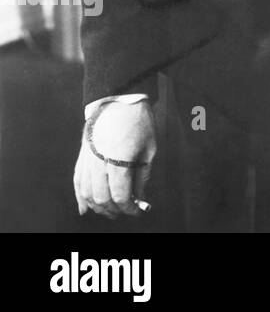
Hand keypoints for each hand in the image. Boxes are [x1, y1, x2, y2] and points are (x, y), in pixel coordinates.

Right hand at [74, 101, 155, 218]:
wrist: (118, 99)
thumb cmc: (139, 122)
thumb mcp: (149, 147)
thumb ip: (143, 174)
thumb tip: (139, 196)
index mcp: (119, 159)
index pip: (120, 195)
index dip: (129, 207)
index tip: (138, 210)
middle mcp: (99, 162)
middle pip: (102, 197)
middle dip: (114, 209)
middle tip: (125, 212)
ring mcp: (87, 159)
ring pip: (87, 193)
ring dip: (97, 206)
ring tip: (109, 212)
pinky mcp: (82, 156)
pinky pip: (77, 181)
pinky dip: (80, 197)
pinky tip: (84, 208)